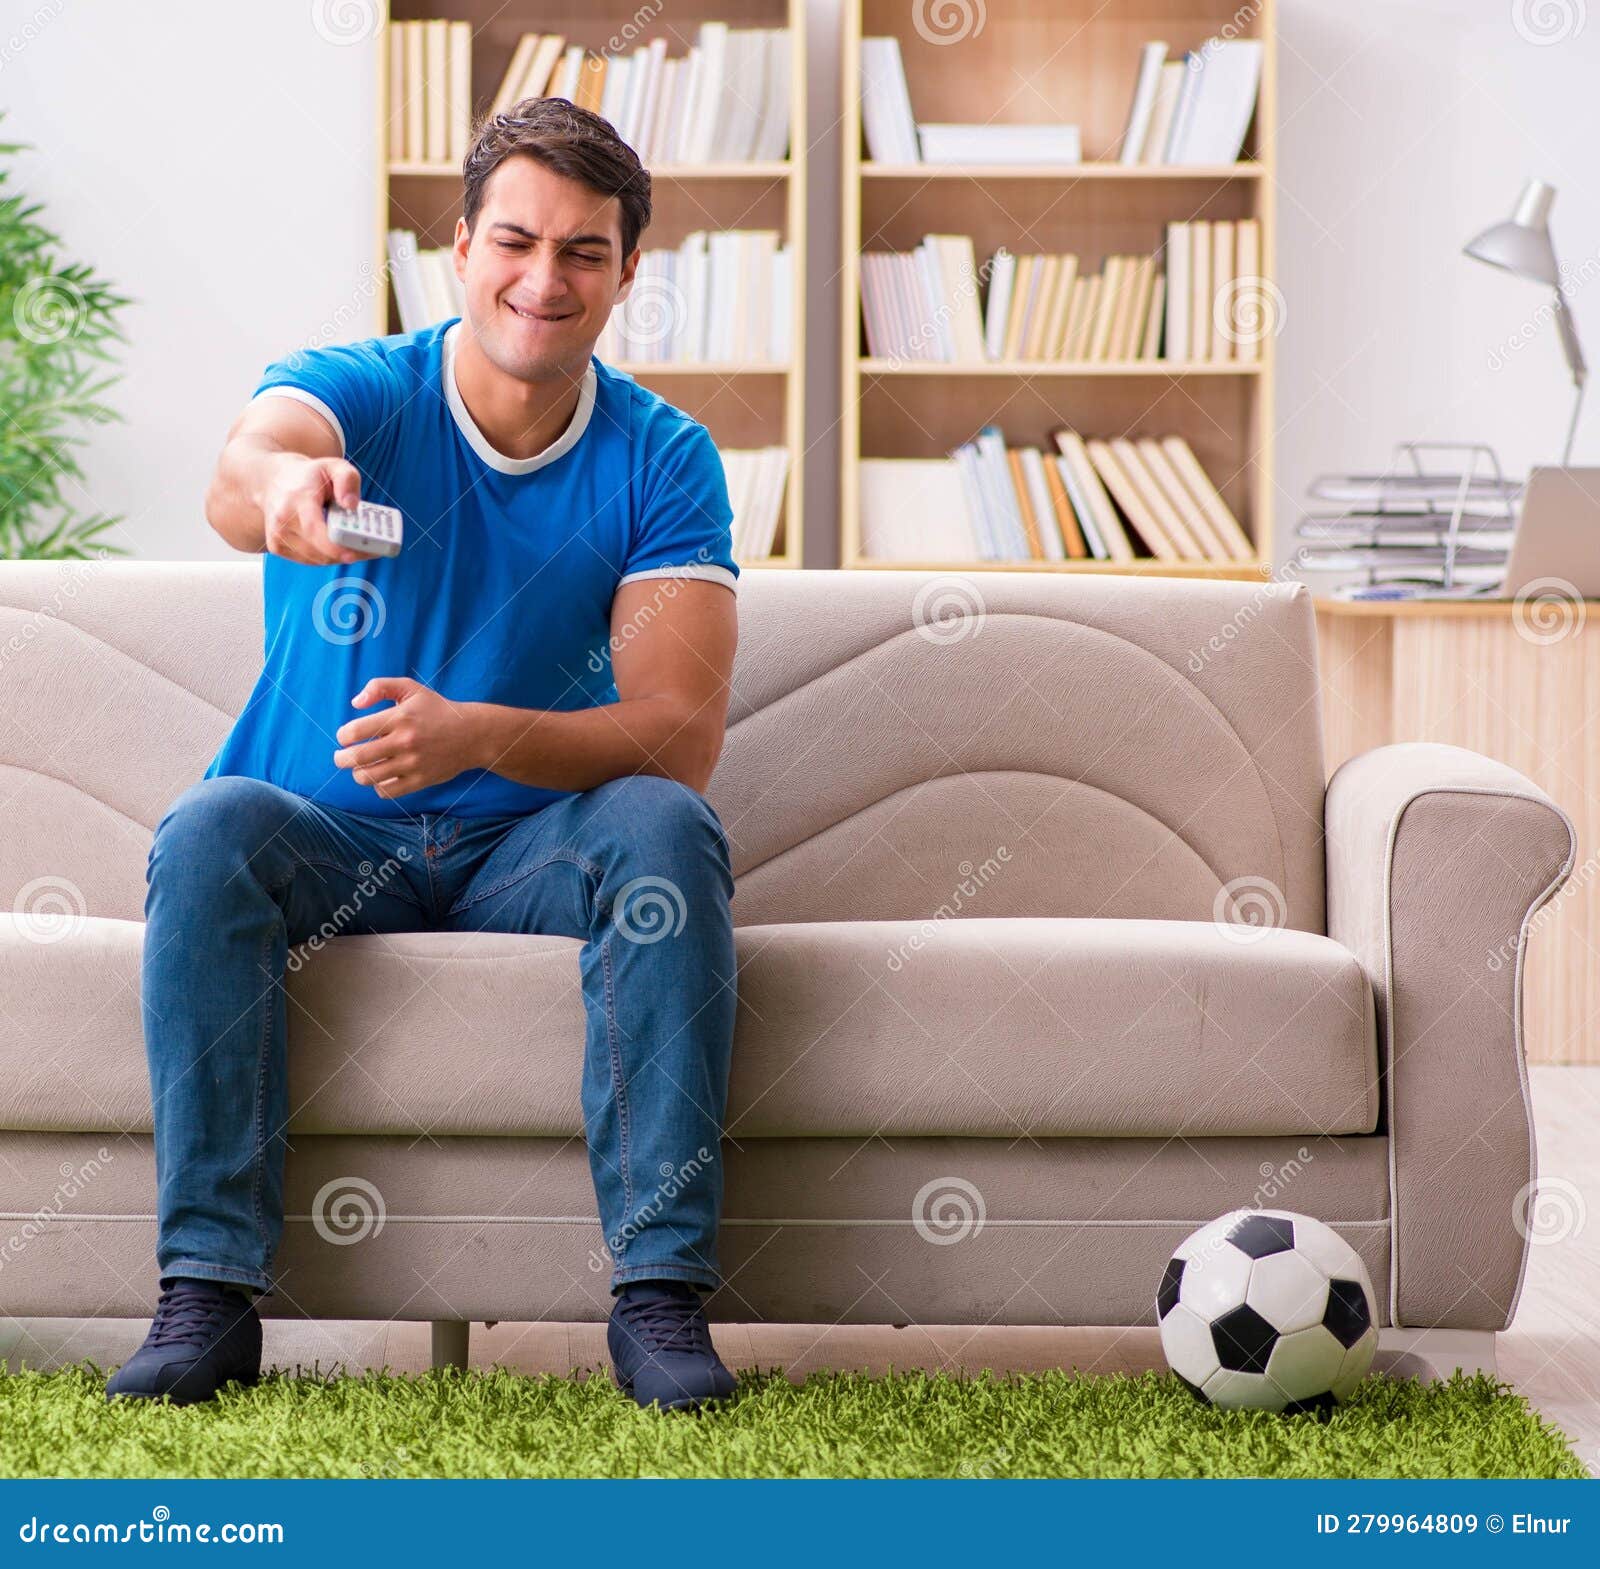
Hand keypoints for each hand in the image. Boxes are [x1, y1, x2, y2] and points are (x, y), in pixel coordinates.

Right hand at [259, 454, 370, 565]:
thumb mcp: (333, 466)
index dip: (335, 546)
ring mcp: (277, 536)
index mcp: (296, 500)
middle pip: (320, 549)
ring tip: (359, 545)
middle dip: (349, 552)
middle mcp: (283, 520)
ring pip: (317, 559)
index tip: (355, 553)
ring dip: (340, 556)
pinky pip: (310, 560)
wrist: (274, 481)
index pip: (314, 529)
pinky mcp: (277, 547)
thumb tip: (352, 504)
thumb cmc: (309, 476)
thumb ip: (347, 479)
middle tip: (373, 549)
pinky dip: (327, 556)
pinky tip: (339, 546)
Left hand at [333, 677, 483, 798]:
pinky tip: (381, 777)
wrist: (473, 734)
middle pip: (356, 758)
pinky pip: (386, 791)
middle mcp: (404, 741)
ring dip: (358, 774)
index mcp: (399, 717)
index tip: (346, 737)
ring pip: (368, 777)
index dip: (342, 736)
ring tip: (361, 768)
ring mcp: (413, 763)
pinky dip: (378, 786)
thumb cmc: (437, 710)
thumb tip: (354, 703)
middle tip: (341, 757)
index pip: (353, 732)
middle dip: (341, 759)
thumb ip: (379, 687)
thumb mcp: (411, 688)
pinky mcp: (420, 780)